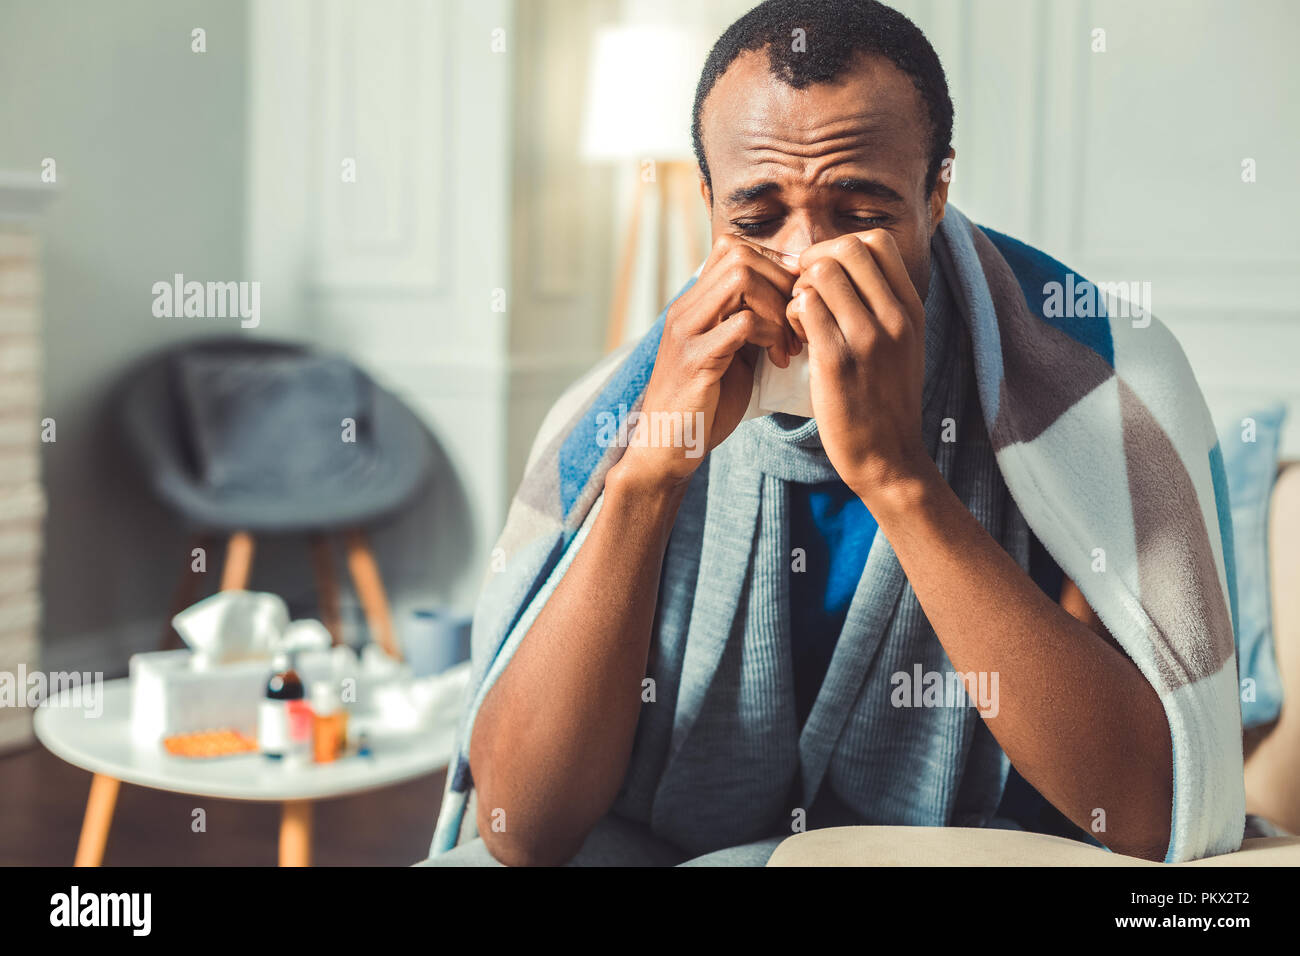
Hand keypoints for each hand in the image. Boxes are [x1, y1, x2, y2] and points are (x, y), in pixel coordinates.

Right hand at [615, 235, 799, 489]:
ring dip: (778, 307)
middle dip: (782, 284)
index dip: (775, 266)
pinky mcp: (695, 359)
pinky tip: (778, 360)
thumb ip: (749, 323)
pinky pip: (742, 322)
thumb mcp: (730, 354)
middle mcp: (685, 309)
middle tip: (799, 321)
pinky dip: (771, 335)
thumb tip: (791, 299)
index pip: (734, 249)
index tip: (796, 301)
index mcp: (693, 304)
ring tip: (789, 343)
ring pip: (741, 278)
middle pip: (740, 255)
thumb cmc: (705, 406)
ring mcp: (686, 332)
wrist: (667, 450)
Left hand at [786, 230, 931, 506]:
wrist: (888, 459)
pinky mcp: (838, 361)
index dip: (840, 247)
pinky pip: (804, 306)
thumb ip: (883, 307)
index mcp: (911, 309)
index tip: (825, 276)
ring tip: (800, 320)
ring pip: (821, 272)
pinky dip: (791, 314)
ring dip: (799, 289)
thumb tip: (845, 267)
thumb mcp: (903, 347)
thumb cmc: (885, 403)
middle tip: (804, 294)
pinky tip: (795, 338)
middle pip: (847, 248)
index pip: (877, 242)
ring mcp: (869, 338)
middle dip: (815, 261)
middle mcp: (896, 317)